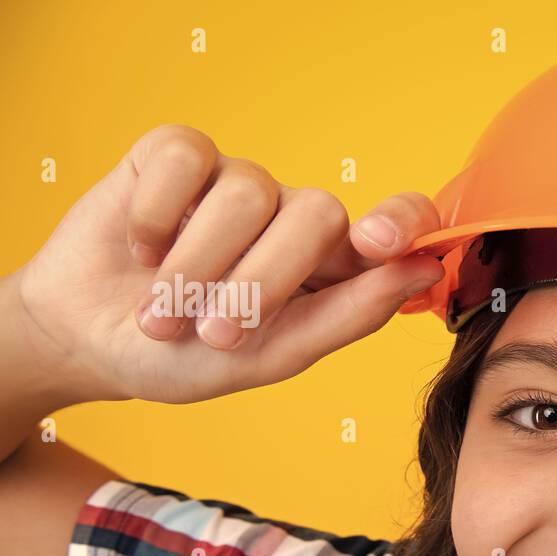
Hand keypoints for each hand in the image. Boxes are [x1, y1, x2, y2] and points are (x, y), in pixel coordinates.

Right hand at [12, 123, 446, 405]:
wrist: (88, 344)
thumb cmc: (186, 357)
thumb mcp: (270, 355)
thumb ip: (349, 316)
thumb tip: (425, 271)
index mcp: (331, 267)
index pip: (397, 222)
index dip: (402, 220)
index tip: (383, 242)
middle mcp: (291, 215)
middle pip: (319, 212)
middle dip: (264, 280)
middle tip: (214, 334)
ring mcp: (236, 180)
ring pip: (249, 194)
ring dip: (198, 267)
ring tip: (162, 314)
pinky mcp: (176, 154)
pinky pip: (185, 161)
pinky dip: (156, 217)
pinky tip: (141, 248)